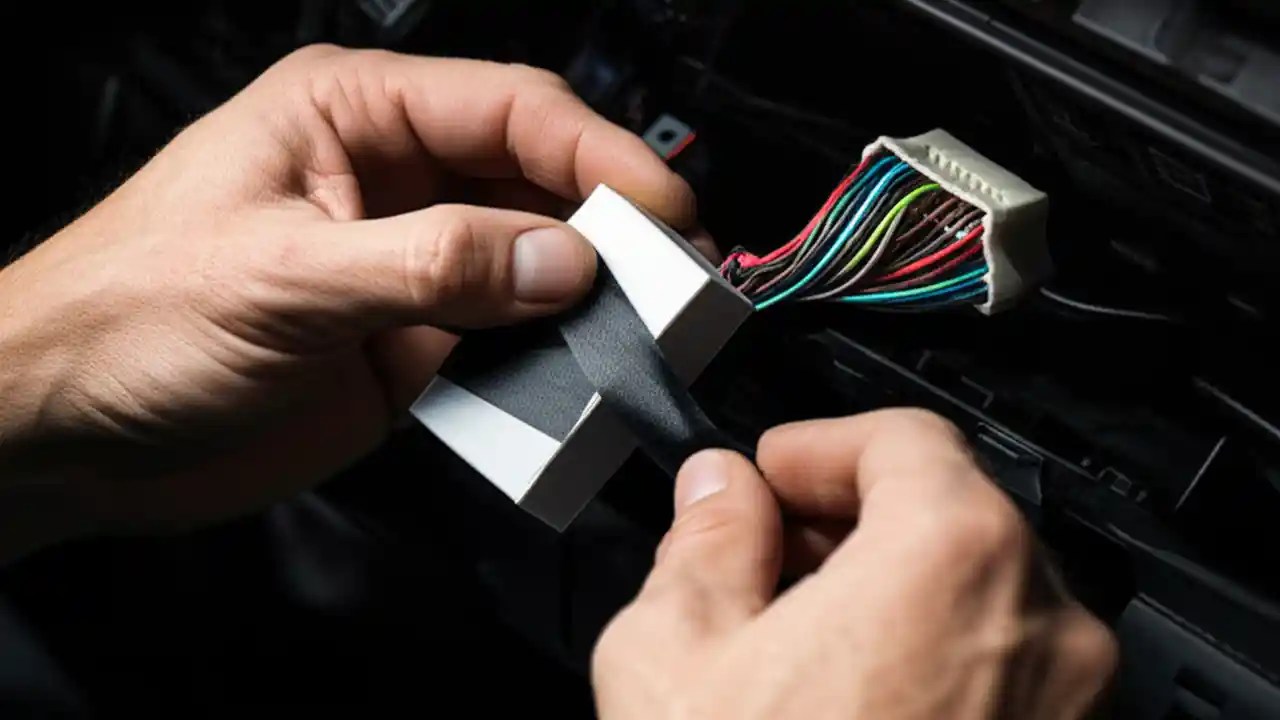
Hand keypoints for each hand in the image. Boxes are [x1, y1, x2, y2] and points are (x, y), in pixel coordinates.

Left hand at [0, 46, 698, 557]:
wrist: (67, 431)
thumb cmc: (128, 318)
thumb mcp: (284, 276)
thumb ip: (431, 264)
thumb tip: (558, 261)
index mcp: (354, 114)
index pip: (512, 109)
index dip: (600, 155)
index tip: (664, 210)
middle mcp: (393, 181)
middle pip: (538, 183)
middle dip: (611, 223)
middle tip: (678, 276)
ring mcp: (407, 266)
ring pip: (533, 265)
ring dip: (588, 297)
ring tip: (645, 331)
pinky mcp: (409, 346)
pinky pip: (505, 345)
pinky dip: (546, 364)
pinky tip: (570, 383)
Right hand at [594, 410, 1116, 718]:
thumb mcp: (675, 653)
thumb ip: (704, 540)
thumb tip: (718, 493)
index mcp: (952, 557)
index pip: (900, 437)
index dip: (815, 446)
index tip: (767, 476)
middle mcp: (1042, 625)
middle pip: (944, 511)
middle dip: (845, 520)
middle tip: (762, 555)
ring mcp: (1068, 706)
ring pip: (975, 595)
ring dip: (885, 592)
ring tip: (791, 643)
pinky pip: (1000, 672)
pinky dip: (929, 658)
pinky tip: (842, 703)